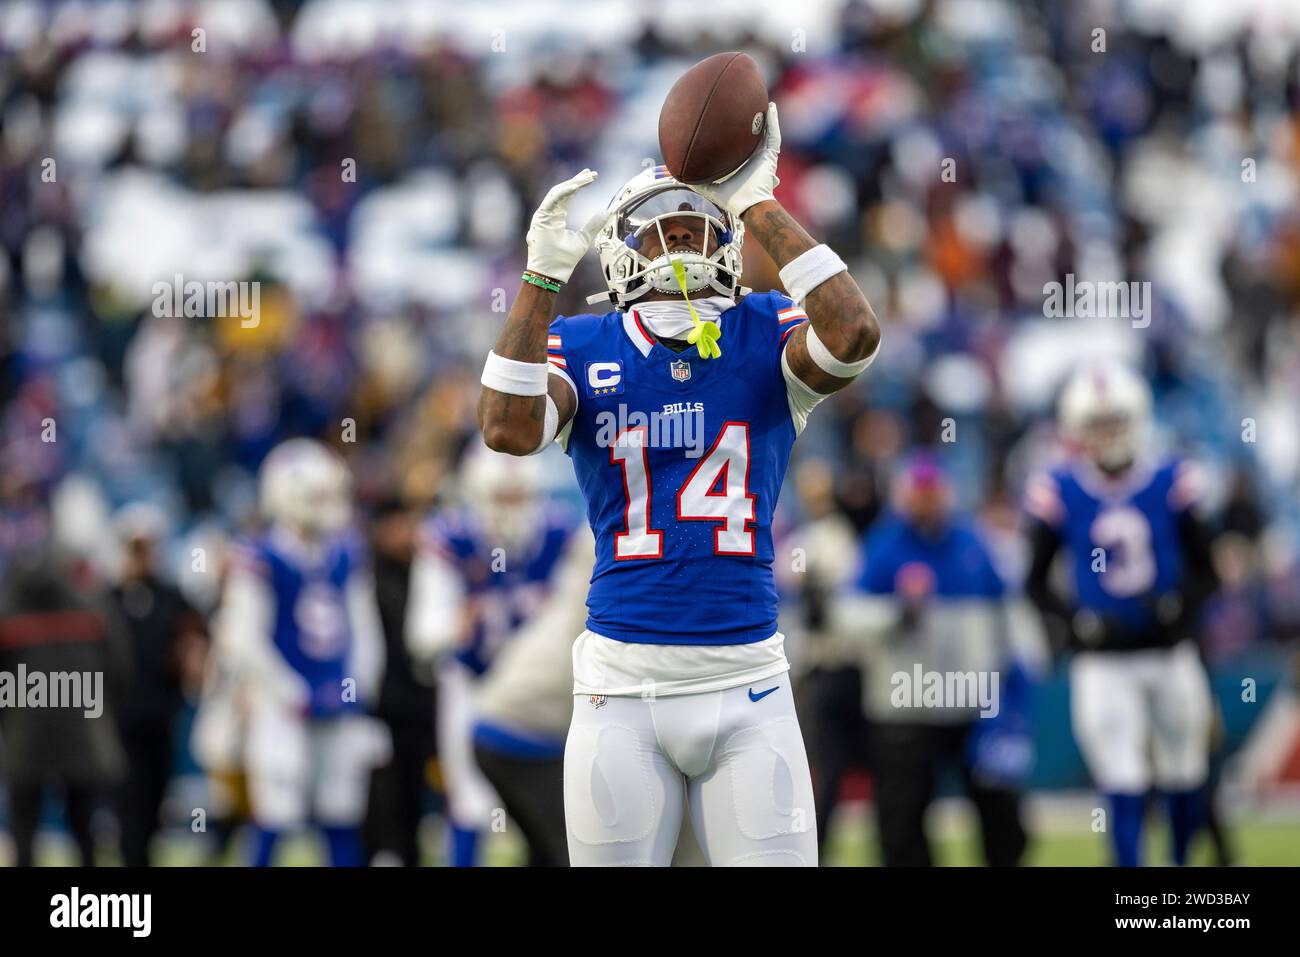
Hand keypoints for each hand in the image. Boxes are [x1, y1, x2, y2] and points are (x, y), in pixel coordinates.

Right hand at [526, 168, 608, 282]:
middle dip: (577, 180)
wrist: (552, 273)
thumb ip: (593, 225)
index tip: (591, 178)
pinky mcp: (540, 218)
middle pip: (562, 190)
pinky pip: (552, 199)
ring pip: (558, 192)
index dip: (578, 185)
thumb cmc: (563, 260)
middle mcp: (549, 214)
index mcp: (556, 217)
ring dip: (573, 184)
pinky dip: (564, 192)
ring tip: (587, 178)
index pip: (567, 196)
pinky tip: (576, 186)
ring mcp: (543, 215)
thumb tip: (605, 213)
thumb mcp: (584, 239)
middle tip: (591, 173)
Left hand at [689, 102, 779, 216]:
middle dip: (755, 125)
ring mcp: (765, 156)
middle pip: (756, 138)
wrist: (749, 205)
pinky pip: (774, 135)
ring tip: (764, 102)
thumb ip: (697, 182)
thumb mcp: (710, 188)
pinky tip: (770, 107)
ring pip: (767, 133)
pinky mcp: (771, 156)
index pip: (742, 148)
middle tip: (750, 110)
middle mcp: (756, 159)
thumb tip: (678, 176)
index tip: (730, 126)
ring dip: (767, 117)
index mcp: (744, 165)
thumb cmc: (733, 200)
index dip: (738, 137)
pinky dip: (773, 121)